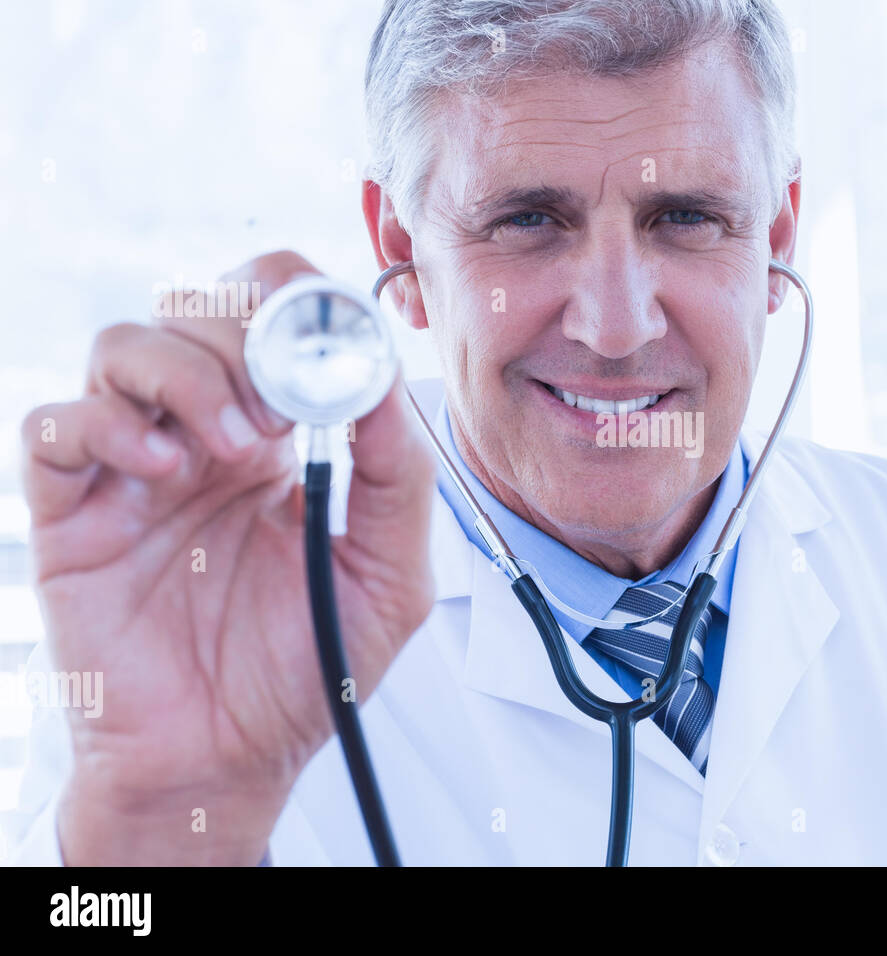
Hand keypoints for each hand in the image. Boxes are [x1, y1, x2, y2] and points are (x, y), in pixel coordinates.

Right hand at [20, 251, 435, 863]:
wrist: (227, 760)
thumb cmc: (305, 668)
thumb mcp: (390, 575)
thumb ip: (398, 476)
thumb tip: (384, 378)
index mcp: (281, 439)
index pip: (275, 319)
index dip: (299, 302)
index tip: (333, 337)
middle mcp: (203, 436)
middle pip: (200, 312)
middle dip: (247, 338)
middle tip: (281, 411)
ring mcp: (134, 467)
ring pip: (125, 346)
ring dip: (186, 373)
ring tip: (232, 448)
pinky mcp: (72, 512)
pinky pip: (54, 425)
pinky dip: (104, 424)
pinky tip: (160, 471)